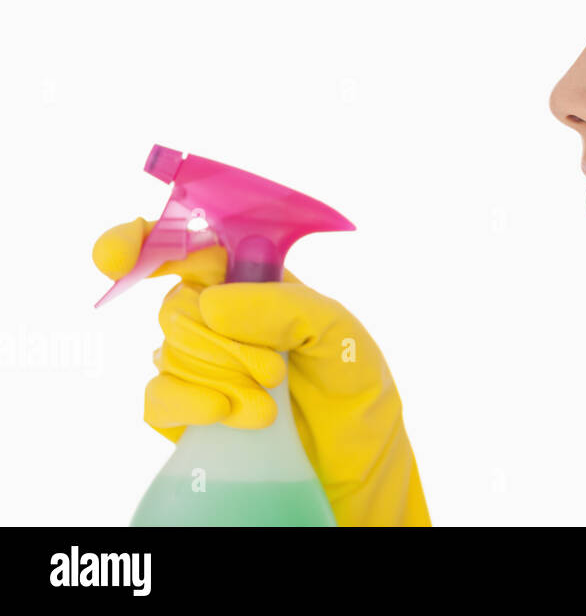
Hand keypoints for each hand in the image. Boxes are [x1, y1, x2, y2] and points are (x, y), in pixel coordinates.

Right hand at [93, 217, 430, 525]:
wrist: (351, 459)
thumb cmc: (350, 383)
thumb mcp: (337, 332)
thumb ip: (286, 306)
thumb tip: (212, 303)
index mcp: (252, 280)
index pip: (187, 245)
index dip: (143, 242)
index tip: (118, 258)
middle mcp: (216, 316)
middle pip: (178, 305)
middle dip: (225, 341)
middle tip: (276, 370)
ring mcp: (196, 363)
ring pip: (168, 352)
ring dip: (223, 377)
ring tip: (271, 403)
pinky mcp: (183, 410)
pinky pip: (159, 396)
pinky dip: (190, 403)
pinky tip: (226, 413)